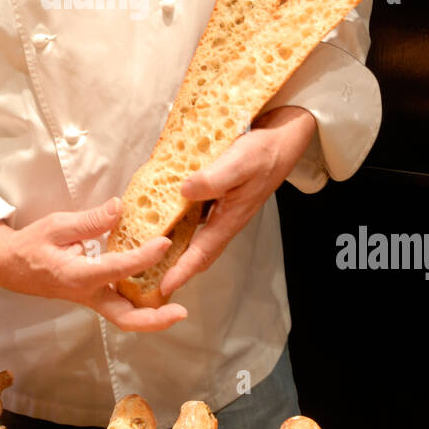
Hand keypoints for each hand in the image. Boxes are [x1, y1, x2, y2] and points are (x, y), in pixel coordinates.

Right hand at [0, 198, 187, 331]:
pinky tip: (157, 287)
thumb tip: (119, 207)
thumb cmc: (30, 245)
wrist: (9, 266)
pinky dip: (141, 303)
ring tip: (177, 304)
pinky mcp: (92, 297)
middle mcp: (87, 294)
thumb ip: (89, 220)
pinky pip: (120, 306)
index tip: (164, 243)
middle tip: (180, 311)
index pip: (118, 269)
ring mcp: (90, 299)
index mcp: (77, 275)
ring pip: (124, 317)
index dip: (144, 257)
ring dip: (151, 315)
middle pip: (125, 318)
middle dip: (154, 319)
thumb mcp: (56, 226)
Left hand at [158, 106, 317, 298]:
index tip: (164, 288)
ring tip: (147, 251)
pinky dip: (176, 218)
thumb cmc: (263, 153)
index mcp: (229, 219)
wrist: (281, 140)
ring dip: (173, 244)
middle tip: (150, 279)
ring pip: (192, 233)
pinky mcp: (216, 196)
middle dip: (175, 268)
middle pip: (196, 251)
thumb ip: (214, 179)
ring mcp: (220, 208)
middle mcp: (223, 219)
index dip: (183, 272)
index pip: (202, 253)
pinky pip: (192, 214)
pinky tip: (159, 212)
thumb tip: (184, 192)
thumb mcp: (239, 162)